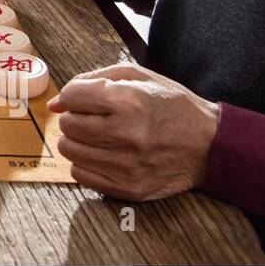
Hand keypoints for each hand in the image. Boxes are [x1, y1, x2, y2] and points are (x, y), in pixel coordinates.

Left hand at [48, 62, 219, 200]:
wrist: (210, 145)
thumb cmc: (171, 106)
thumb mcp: (137, 77)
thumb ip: (91, 80)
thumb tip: (55, 102)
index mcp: (129, 101)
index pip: (71, 96)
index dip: (73, 95)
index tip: (83, 99)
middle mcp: (126, 134)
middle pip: (67, 125)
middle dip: (75, 117)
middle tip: (93, 118)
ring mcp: (126, 165)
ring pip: (69, 150)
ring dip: (77, 141)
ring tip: (98, 136)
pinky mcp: (127, 188)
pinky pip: (80, 175)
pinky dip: (85, 163)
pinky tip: (103, 154)